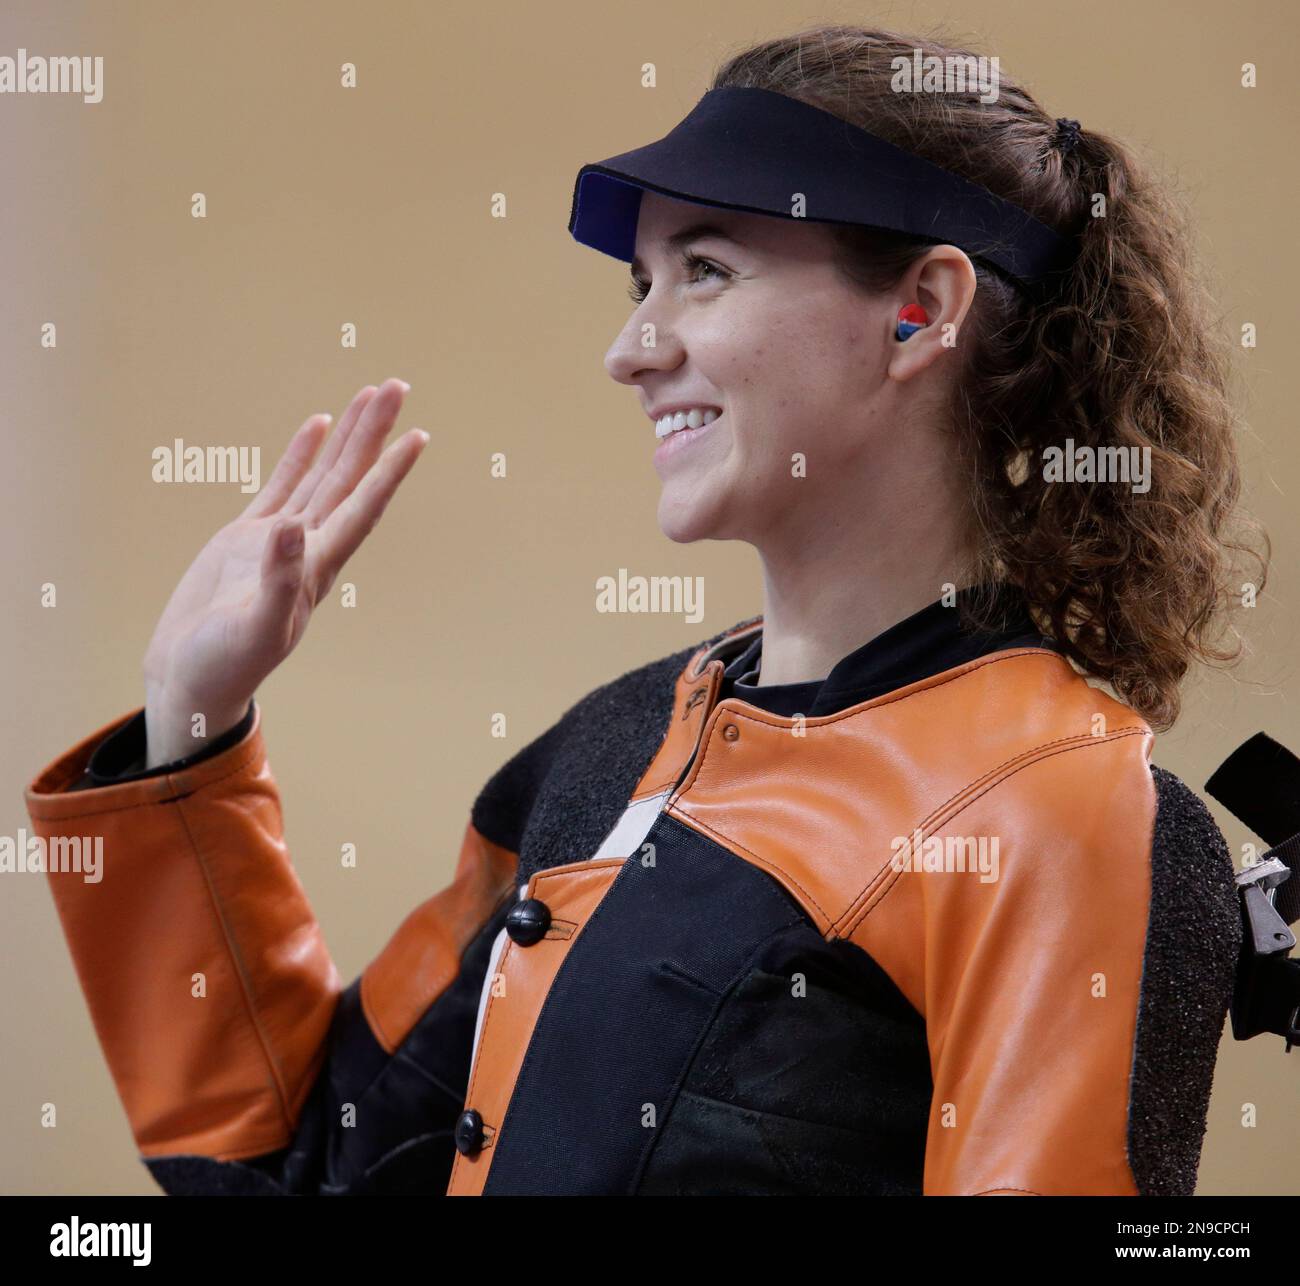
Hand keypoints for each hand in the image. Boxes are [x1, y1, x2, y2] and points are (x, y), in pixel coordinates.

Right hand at [141, 378, 427, 765]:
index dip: (390, 473)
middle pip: (351, 478)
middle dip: (374, 433)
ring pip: (323, 474)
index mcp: (318, 566)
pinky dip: (301, 454)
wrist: (192, 677)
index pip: (363, 508)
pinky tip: (318, 424)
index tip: (418, 436)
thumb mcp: (254, 626)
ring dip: (347, 437)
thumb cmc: (226, 662)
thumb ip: (277, 578)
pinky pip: (284, 483)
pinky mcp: (247, 537)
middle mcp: (309, 546)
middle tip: (398, 386)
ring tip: (369, 394)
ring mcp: (280, 539)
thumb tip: (292, 527)